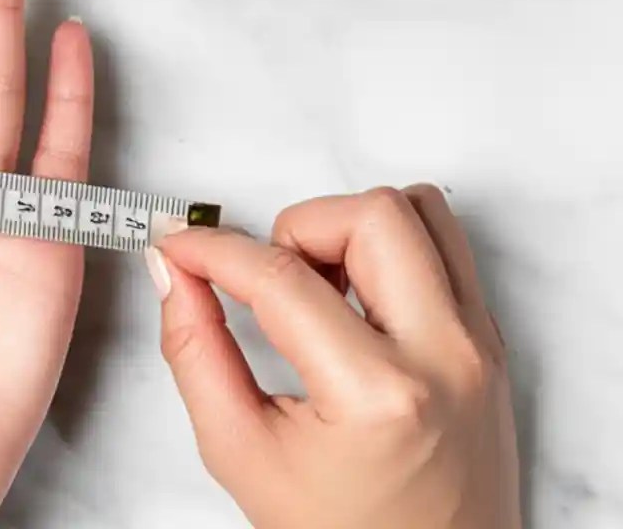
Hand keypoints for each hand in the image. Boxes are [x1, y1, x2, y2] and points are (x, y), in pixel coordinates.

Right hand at [149, 186, 519, 528]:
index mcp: (379, 395)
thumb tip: (173, 273)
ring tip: (317, 288)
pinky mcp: (490, 340)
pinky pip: (446, 246)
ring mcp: (480, 344)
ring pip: (419, 210)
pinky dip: (391, 250)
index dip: (213, 249)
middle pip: (370, 215)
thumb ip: (196, 353)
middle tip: (263, 280)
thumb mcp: (242, 454)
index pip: (281, 278)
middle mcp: (447, 356)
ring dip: (351, 230)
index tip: (179, 245)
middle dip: (294, 229)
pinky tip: (354, 302)